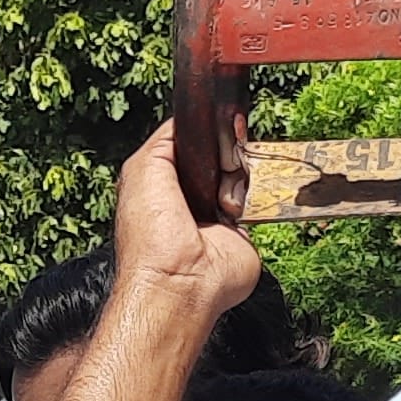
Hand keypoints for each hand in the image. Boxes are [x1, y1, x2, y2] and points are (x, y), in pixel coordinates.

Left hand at [109, 120, 267, 330]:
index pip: (193, 143)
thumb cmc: (152, 235)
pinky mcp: (243, 228)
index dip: (206, 132)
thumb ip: (164, 139)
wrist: (180, 280)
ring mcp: (219, 211)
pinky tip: (231, 210)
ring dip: (233, 176)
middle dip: (223, 151)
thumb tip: (187, 120)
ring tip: (219, 200)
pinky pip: (258, 197)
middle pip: (222, 152)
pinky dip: (248, 197)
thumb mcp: (143, 169)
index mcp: (164, 182)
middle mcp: (191, 196)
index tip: (216, 124)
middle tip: (216, 165)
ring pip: (242, 170)